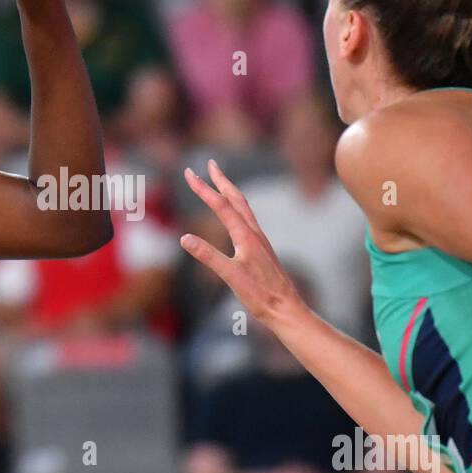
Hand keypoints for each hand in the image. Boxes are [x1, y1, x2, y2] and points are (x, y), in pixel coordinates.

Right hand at [179, 160, 300, 322]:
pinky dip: (237, 209)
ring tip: (221, 182)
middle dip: (221, 180)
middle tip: (210, 163)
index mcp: (246, 236)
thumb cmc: (261, 296)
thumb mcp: (230, 276)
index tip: (189, 173)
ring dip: (230, 192)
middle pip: (236, 199)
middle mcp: (254, 234)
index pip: (221, 205)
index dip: (203, 189)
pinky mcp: (261, 250)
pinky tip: (236, 217)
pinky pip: (247, 221)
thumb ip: (208, 256)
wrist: (286, 309)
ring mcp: (259, 241)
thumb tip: (185, 238)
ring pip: (243, 208)